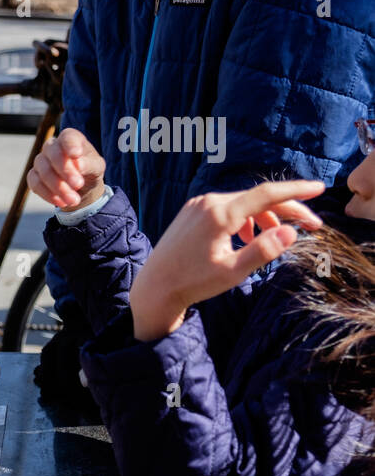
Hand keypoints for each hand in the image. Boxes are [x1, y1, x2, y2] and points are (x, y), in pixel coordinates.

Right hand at [27, 128, 106, 210]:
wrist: (80, 186)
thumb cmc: (89, 170)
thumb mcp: (97, 167)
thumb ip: (90, 164)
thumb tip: (79, 165)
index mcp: (70, 138)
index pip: (67, 137)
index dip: (70, 145)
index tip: (76, 155)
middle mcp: (52, 146)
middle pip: (52, 154)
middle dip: (65, 170)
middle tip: (78, 184)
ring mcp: (40, 160)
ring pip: (43, 171)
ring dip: (59, 187)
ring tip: (74, 200)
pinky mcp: (33, 176)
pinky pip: (35, 184)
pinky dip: (49, 195)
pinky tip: (62, 202)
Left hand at [130, 181, 325, 341]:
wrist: (155, 287)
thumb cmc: (193, 282)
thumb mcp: (233, 271)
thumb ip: (263, 250)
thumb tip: (291, 231)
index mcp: (220, 214)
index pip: (267, 194)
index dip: (296, 191)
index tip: (320, 188)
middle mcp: (208, 202)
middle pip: (257, 198)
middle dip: (287, 210)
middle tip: (312, 225)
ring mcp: (197, 205)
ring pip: (242, 203)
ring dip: (265, 216)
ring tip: (276, 236)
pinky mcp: (191, 212)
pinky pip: (227, 208)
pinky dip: (244, 219)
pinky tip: (247, 237)